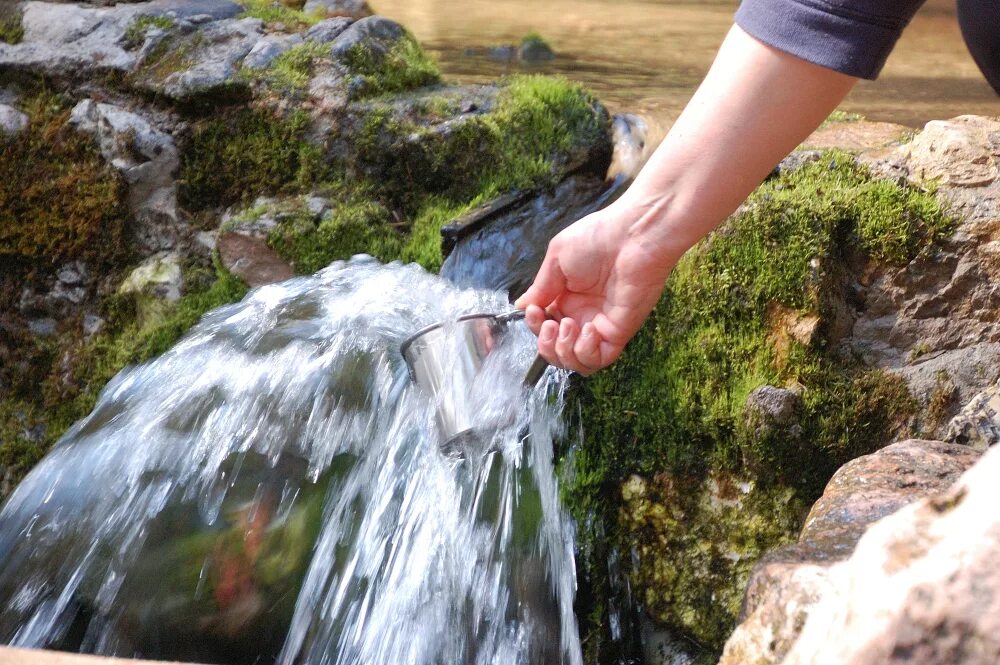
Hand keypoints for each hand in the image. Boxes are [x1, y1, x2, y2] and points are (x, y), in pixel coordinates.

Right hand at [514, 200, 680, 373]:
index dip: (535, 326)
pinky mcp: (619, 332)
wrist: (632, 236)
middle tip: (551, 324)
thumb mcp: (556, 258)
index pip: (543, 327)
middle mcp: (581, 315)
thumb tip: (522, 306)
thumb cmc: (598, 238)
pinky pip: (598, 360)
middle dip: (546, 345)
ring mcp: (600, 326)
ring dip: (564, 352)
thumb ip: (540, 288)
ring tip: (569, 325)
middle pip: (556, 351)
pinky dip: (586, 352)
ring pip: (576, 362)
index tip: (534, 312)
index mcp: (565, 297)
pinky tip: (588, 329)